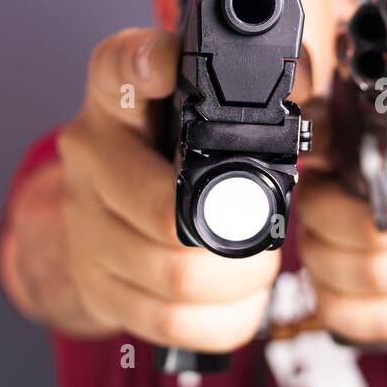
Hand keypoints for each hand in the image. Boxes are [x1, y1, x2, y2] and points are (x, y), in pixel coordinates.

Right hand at [53, 27, 279, 349]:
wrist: (111, 209)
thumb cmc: (180, 146)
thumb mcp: (211, 102)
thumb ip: (262, 82)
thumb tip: (301, 82)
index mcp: (122, 97)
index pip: (120, 67)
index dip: (146, 65)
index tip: (169, 68)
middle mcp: (93, 153)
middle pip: (166, 210)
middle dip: (237, 235)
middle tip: (267, 232)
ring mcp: (85, 223)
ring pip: (173, 275)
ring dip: (237, 282)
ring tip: (258, 268)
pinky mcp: (94, 283)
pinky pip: (165, 320)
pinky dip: (220, 319)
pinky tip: (237, 301)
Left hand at [297, 86, 386, 343]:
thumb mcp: (375, 136)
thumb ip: (335, 124)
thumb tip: (309, 134)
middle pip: (386, 220)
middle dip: (324, 218)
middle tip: (312, 206)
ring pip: (378, 274)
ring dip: (326, 262)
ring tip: (318, 243)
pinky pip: (386, 318)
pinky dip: (342, 305)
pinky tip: (332, 286)